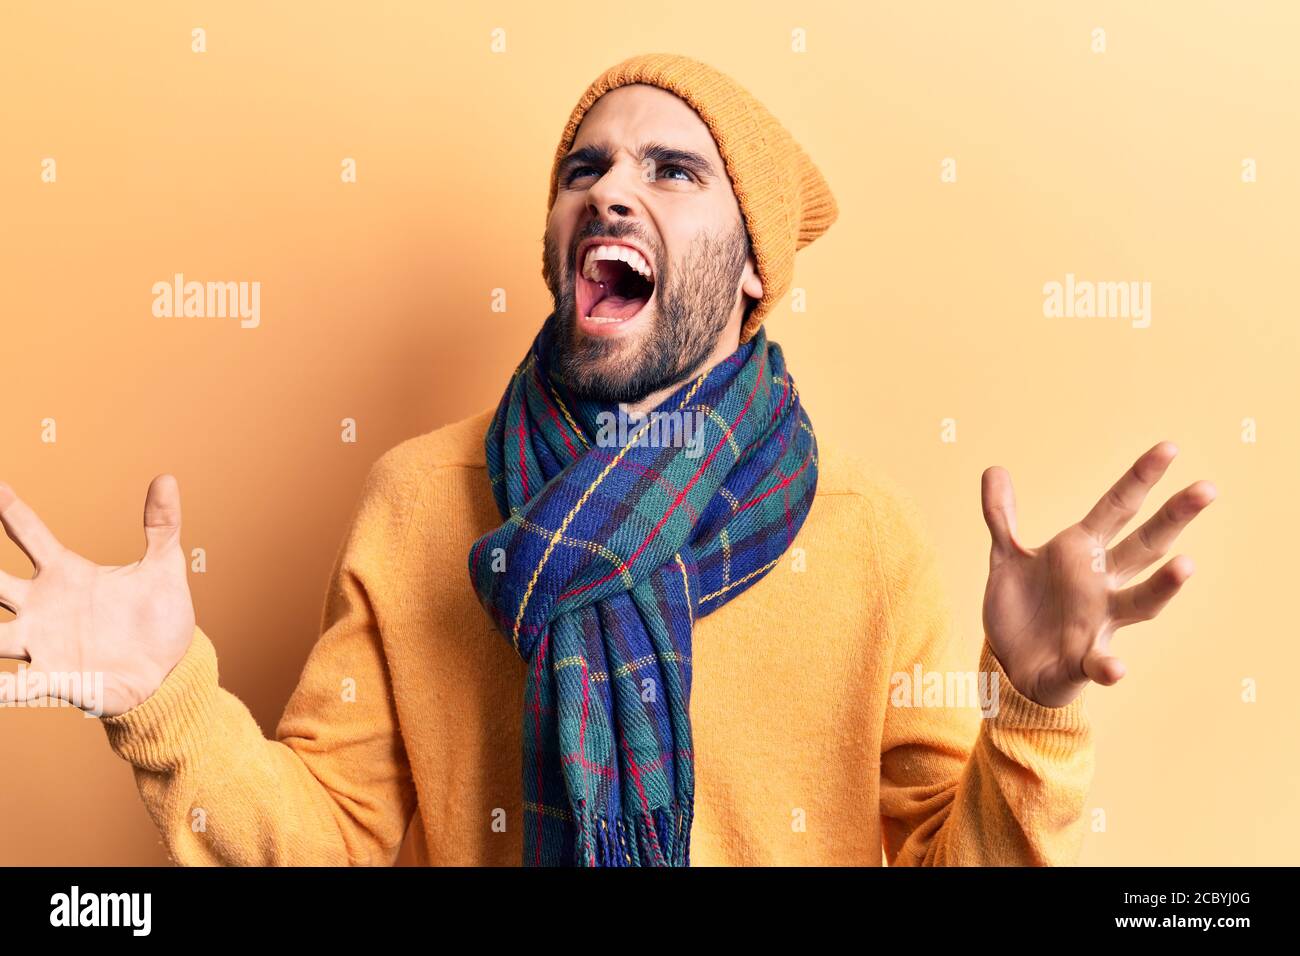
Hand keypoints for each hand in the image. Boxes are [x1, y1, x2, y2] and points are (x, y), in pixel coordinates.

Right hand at [0, 476, 195, 717]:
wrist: (170, 668)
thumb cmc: (158, 616)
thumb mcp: (164, 568)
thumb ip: (162, 526)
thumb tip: (166, 477)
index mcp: (65, 574)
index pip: (30, 534)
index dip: (11, 510)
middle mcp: (42, 607)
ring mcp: (43, 644)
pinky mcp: (56, 679)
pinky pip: (18, 685)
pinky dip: (5, 687)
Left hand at [980, 442, 1215, 707]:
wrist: (1011, 664)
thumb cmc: (1022, 609)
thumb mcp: (1007, 558)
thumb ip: (1001, 516)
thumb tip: (993, 469)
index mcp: (1082, 552)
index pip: (1117, 508)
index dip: (1140, 478)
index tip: (1169, 447)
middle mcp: (1101, 585)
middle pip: (1144, 546)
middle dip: (1174, 518)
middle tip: (1207, 488)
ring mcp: (1097, 623)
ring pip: (1140, 602)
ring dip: (1163, 586)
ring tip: (1186, 564)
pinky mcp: (1081, 661)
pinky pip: (1099, 663)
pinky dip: (1108, 666)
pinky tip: (1116, 668)